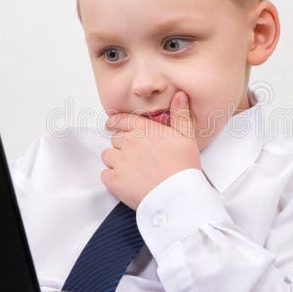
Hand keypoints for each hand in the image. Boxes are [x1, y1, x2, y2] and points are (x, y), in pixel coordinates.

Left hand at [101, 91, 200, 209]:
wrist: (177, 196)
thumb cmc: (184, 168)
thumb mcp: (187, 137)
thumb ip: (181, 115)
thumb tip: (179, 95)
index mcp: (145, 130)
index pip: (122, 120)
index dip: (116, 123)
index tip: (112, 126)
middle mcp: (129, 142)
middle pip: (115, 139)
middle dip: (123, 147)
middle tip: (137, 158)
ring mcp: (120, 161)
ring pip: (108, 156)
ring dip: (116, 162)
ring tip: (132, 171)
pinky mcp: (114, 180)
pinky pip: (105, 175)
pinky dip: (113, 179)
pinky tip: (127, 183)